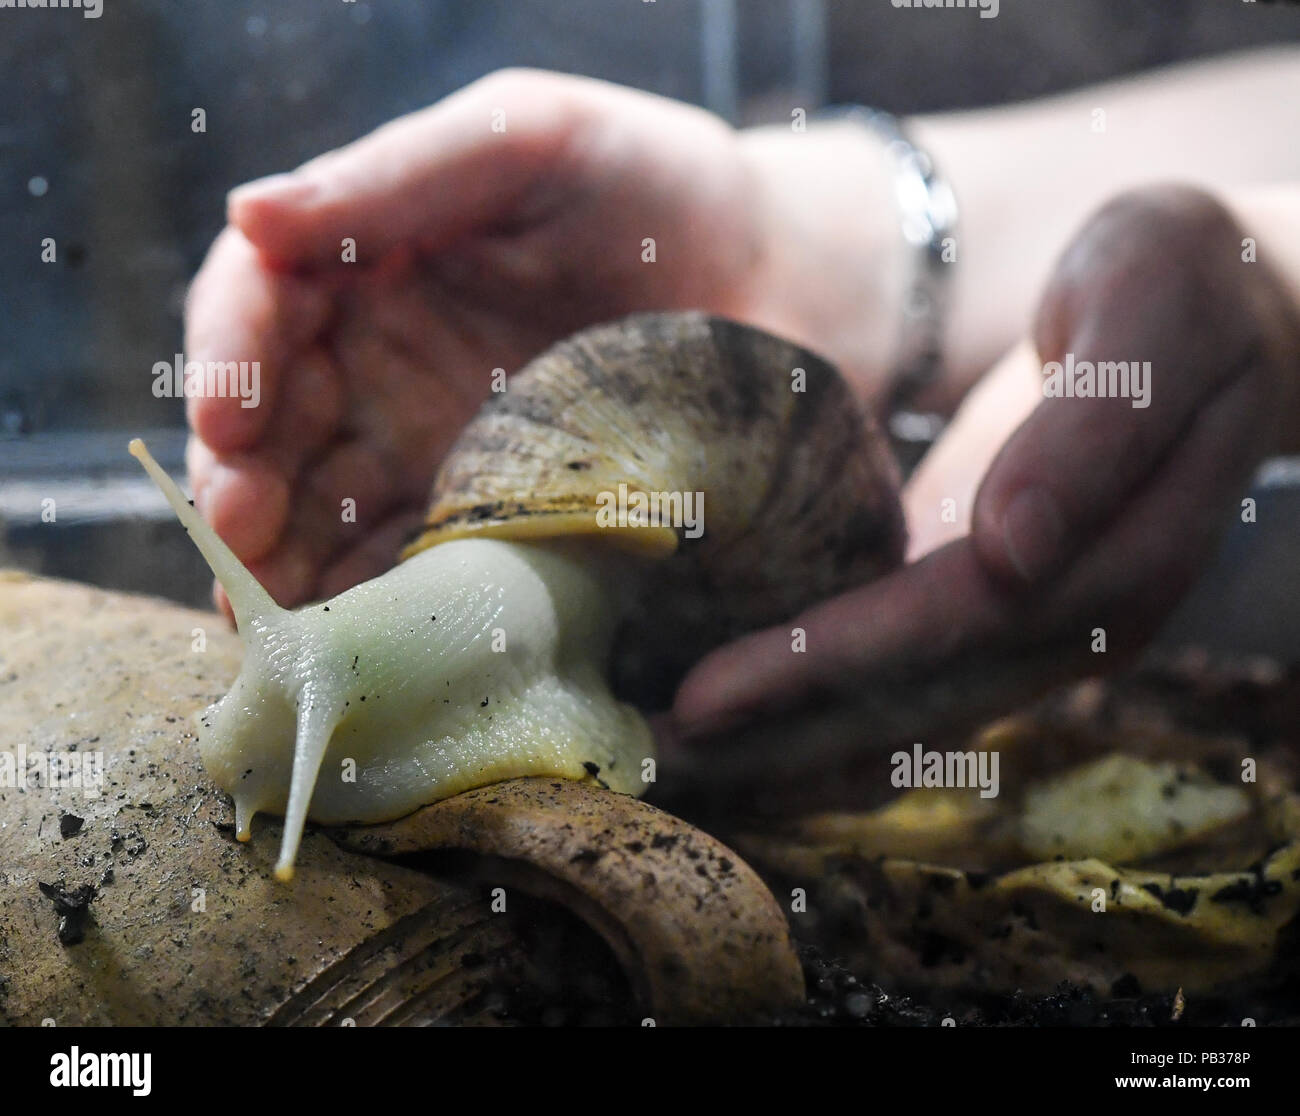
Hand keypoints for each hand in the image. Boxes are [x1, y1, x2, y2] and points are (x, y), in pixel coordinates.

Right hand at [184, 69, 901, 613]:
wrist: (769, 279)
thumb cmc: (650, 186)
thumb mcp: (526, 142)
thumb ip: (396, 178)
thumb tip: (249, 213)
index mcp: (370, 261)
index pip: (261, 303)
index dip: (229, 355)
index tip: (228, 413)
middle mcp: (382, 361)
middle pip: (275, 427)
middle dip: (242, 481)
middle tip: (239, 532)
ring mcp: (428, 448)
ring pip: (324, 513)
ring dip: (284, 565)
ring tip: (268, 612)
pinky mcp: (485, 516)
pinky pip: (407, 565)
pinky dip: (367, 604)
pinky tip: (344, 638)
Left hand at [668, 185, 1299, 813]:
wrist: (1233, 321)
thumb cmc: (1185, 288)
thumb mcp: (1154, 303)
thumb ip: (1098, 423)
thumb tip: (1015, 545)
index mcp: (1121, 549)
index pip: (950, 625)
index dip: (827, 665)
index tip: (705, 696)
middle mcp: (1081, 617)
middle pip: (920, 698)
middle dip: (783, 732)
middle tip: (651, 752)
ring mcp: (1044, 627)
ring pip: (914, 714)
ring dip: (795, 746)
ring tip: (677, 760)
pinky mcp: (1005, 613)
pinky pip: (914, 683)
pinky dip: (828, 714)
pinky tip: (749, 726)